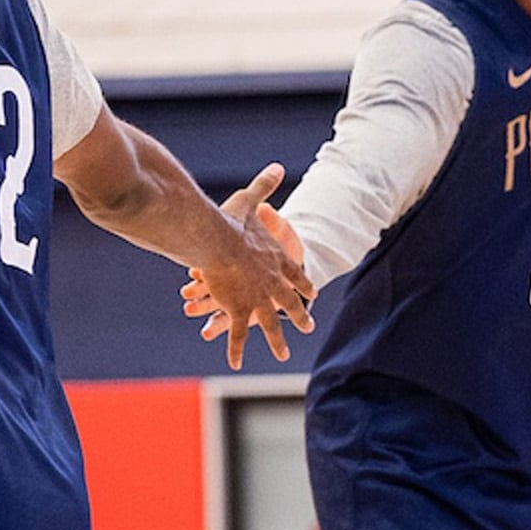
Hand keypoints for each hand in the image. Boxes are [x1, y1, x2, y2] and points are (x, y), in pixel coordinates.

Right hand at [183, 165, 315, 369]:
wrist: (218, 241)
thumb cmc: (233, 221)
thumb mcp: (251, 200)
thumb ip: (265, 185)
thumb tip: (277, 165)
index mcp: (275, 259)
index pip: (295, 274)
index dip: (303, 284)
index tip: (312, 293)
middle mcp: (272, 283)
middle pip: (289, 302)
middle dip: (298, 315)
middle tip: (308, 325)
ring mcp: (257, 298)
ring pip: (269, 324)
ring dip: (276, 340)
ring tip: (283, 355)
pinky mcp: (239, 309)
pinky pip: (237, 332)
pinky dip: (235, 348)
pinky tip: (235, 363)